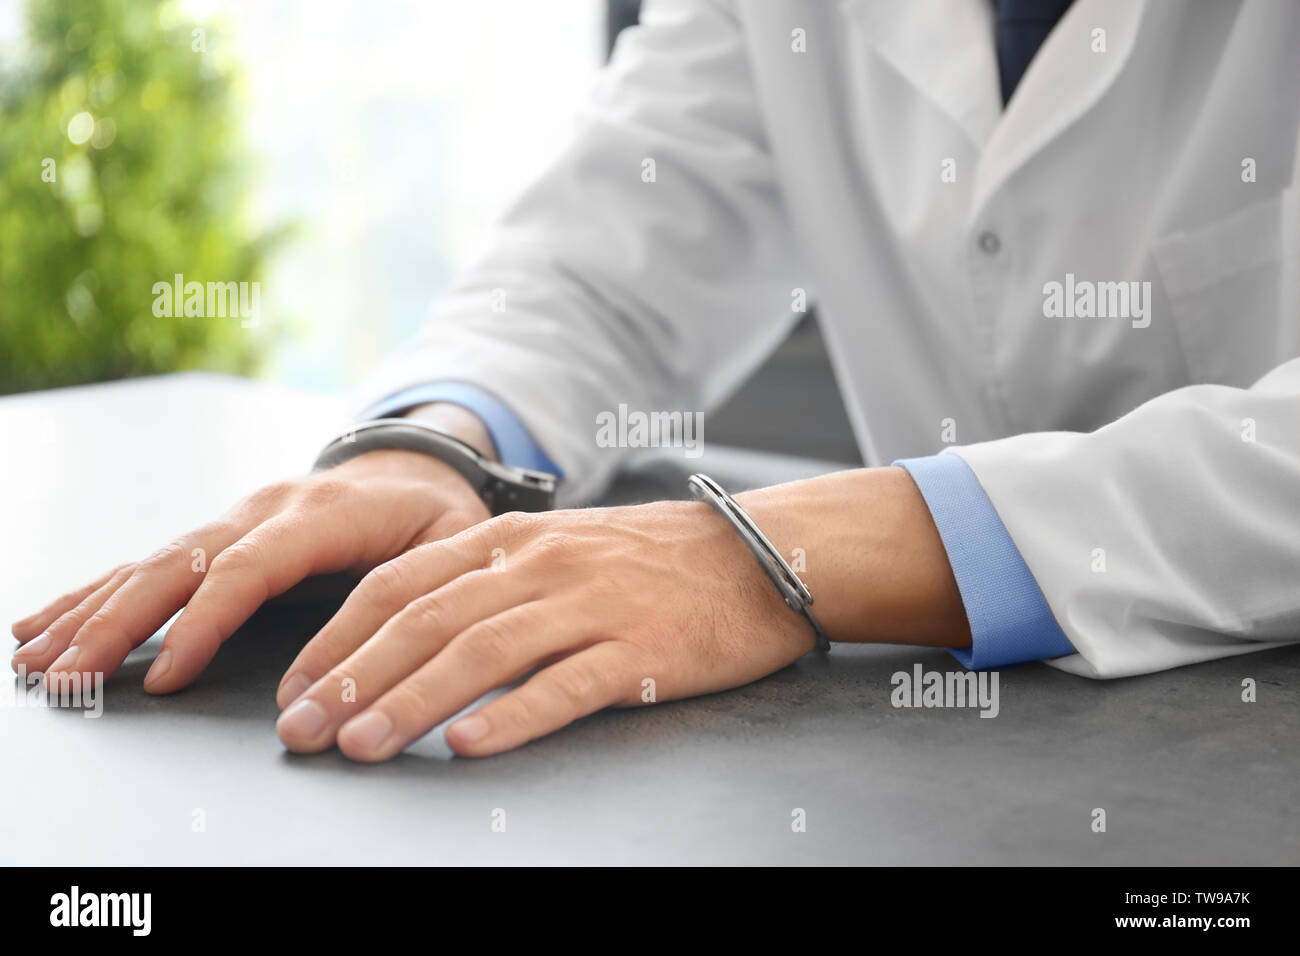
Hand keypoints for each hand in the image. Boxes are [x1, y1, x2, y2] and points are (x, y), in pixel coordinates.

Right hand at [10, 447, 490, 691]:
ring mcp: (237, 516)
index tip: (166, 676)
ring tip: (40, 659)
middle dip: (119, 624)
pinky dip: (99, 593)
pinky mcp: (222, 532)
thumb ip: (410, 597)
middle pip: (180, 564)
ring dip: (93, 612)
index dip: (204, 622)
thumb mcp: (450, 546)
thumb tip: (337, 675)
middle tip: (72, 678)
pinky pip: (151, 561)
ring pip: (153, 562)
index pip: (250, 568)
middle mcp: (266, 508)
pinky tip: (54, 621)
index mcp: (323, 512)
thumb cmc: (438, 512)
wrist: (418, 464)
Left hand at [274, 467, 970, 760]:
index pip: (403, 582)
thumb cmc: (658, 559)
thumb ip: (494, 577)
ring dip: (412, 699)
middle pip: (428, 619)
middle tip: (303, 729)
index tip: (297, 683)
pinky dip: (512, 716)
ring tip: (362, 746)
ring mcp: (591, 605)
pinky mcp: (639, 649)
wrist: (760, 556)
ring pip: (482, 651)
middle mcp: (543, 564)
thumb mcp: (566, 546)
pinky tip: (469, 745)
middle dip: (353, 676)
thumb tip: (411, 628)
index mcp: (516, 538)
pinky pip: (566, 685)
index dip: (340, 634)